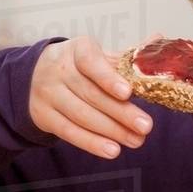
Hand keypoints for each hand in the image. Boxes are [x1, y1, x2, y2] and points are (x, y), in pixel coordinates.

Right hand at [29, 32, 163, 159]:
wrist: (34, 76)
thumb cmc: (78, 66)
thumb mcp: (98, 56)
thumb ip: (126, 56)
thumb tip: (158, 41)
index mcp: (77, 49)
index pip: (91, 61)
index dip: (108, 78)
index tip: (128, 92)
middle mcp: (59, 69)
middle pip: (91, 94)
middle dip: (121, 112)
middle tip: (146, 126)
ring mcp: (48, 93)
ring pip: (82, 115)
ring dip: (112, 131)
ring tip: (136, 140)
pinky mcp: (43, 116)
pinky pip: (69, 132)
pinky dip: (92, 143)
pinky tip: (112, 150)